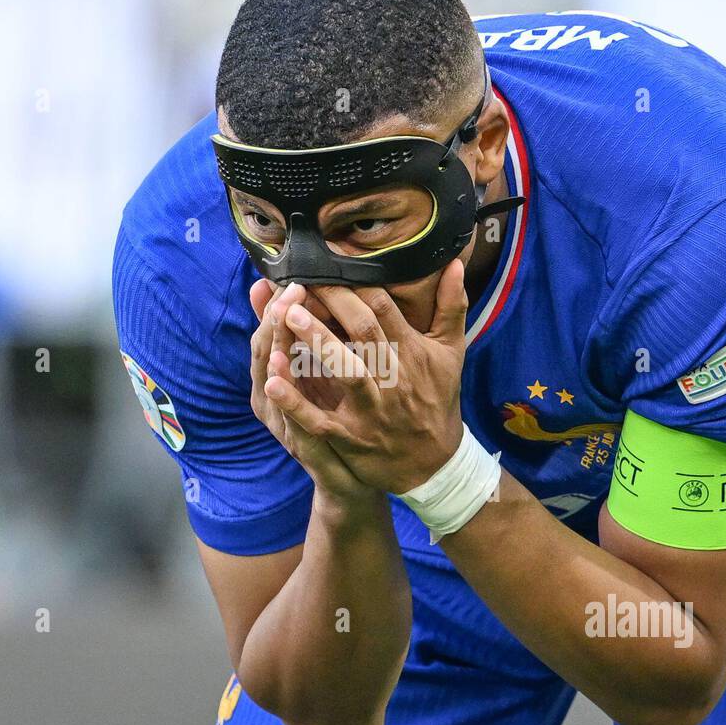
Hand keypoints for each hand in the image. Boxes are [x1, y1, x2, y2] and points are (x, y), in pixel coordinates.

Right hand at [249, 279, 372, 502]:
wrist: (349, 478)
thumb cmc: (332, 414)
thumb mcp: (316, 368)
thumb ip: (297, 328)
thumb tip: (273, 283)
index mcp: (275, 375)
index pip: (267, 331)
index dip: (274, 305)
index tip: (288, 276)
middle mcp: (272, 398)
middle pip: (264, 352)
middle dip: (274, 321)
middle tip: (289, 291)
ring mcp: (283, 424)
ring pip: (272, 384)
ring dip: (276, 354)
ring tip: (284, 323)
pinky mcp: (303, 448)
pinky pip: (292, 423)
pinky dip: (287, 403)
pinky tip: (283, 380)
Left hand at [263, 260, 468, 494]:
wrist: (434, 463)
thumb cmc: (436, 398)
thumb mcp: (451, 352)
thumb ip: (452, 306)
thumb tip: (453, 263)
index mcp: (412, 352)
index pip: (383, 308)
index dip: (355, 283)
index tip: (328, 261)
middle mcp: (394, 378)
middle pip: (364, 333)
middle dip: (332, 303)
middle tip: (301, 278)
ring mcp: (372, 410)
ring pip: (346, 372)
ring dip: (317, 343)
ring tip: (287, 315)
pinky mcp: (352, 438)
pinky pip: (321, 421)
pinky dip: (296, 405)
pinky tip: (272, 382)